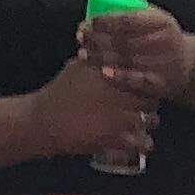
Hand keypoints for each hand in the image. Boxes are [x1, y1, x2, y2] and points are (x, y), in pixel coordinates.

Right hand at [33, 54, 161, 160]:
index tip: (140, 90)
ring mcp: (118, 115)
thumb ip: (99, 59)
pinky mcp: (116, 137)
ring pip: (151, 120)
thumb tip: (116, 52)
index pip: (143, 76)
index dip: (146, 84)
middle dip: (148, 104)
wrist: (42, 120)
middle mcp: (116, 91)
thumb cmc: (60, 93)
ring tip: (136, 125)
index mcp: (109, 72)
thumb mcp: (78, 67)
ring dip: (147, 123)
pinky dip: (142, 143)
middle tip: (139, 109)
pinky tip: (134, 141)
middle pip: (151, 98)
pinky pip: (143, 141)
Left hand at [80, 1, 192, 99]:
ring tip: (84, 54)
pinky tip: (104, 73)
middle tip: (81, 39)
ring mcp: (168, 65)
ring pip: (127, 60)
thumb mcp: (153, 19)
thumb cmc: (159, 37)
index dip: (105, 21)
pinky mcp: (165, 84)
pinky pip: (139, 81)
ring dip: (102, 57)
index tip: (88, 23)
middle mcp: (168, 42)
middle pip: (125, 40)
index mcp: (163, 22)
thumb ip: (131, 13)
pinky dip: (120, 77)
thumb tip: (95, 12)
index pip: (128, 20)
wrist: (187, 63)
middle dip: (99, 40)